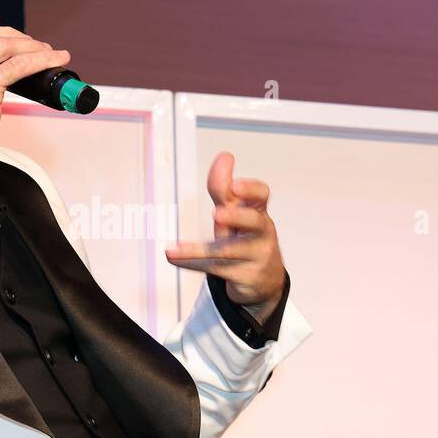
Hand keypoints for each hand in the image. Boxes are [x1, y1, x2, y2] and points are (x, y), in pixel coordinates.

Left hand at [164, 151, 286, 321]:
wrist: (265, 281)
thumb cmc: (247, 238)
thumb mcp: (236, 213)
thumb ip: (225, 189)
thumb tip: (225, 156)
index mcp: (259, 211)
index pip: (262, 195)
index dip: (250, 189)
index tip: (234, 185)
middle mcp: (261, 233)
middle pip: (255, 223)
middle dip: (238, 217)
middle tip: (217, 213)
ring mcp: (255, 256)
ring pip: (229, 252)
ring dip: (201, 249)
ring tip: (176, 250)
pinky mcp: (244, 275)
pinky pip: (215, 268)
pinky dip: (191, 262)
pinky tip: (172, 257)